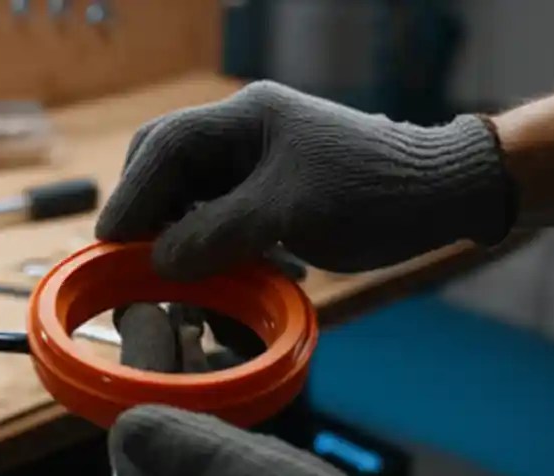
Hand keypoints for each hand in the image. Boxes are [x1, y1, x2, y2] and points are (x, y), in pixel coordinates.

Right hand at [96, 80, 514, 280]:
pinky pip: (223, 214)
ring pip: (192, 194)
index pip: (164, 148)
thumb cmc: (377, 193)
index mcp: (246, 118)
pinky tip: (226, 277)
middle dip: (147, 214)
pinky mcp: (276, 190)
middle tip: (131, 260)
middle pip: (168, 165)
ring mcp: (260, 160)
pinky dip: (214, 246)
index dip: (131, 196)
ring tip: (176, 278)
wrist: (445, 194)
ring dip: (180, 235)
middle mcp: (245, 132)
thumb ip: (217, 235)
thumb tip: (156, 261)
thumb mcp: (291, 215)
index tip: (108, 243)